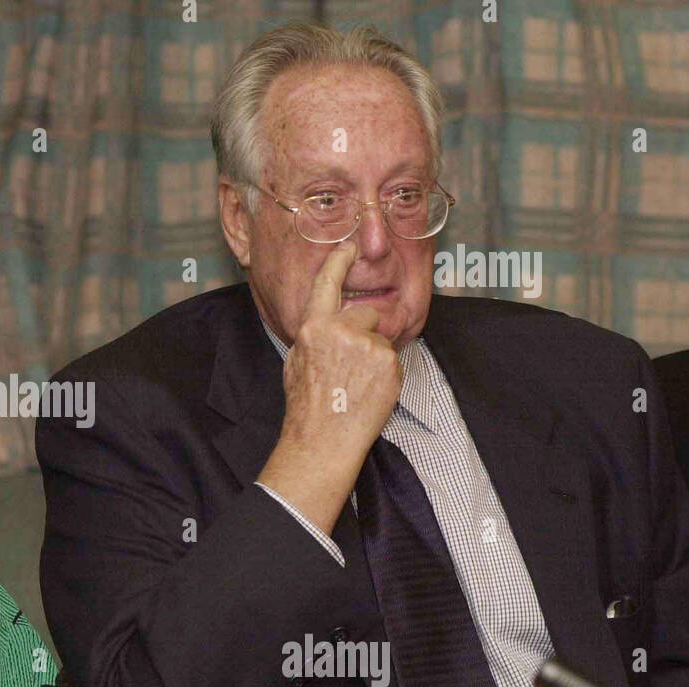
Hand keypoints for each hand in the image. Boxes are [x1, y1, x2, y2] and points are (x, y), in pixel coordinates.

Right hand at [279, 241, 402, 459]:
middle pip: (366, 313)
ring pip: (380, 338)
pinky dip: (385, 373)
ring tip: (357, 384)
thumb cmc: (306, 406)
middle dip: (365, 332)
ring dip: (374, 356)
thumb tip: (326, 326)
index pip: (328, 284)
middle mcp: (340, 330)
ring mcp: (366, 345)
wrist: (323, 439)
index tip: (350, 246)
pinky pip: (392, 358)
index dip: (339, 262)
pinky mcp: (387, 362)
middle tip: (352, 364)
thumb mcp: (296, 362)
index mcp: (313, 328)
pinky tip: (368, 391)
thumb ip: (314, 337)